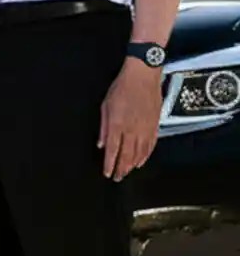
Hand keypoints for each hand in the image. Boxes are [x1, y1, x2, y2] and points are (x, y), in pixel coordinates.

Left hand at [98, 60, 162, 180]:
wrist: (143, 77)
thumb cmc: (122, 88)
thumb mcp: (105, 105)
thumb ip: (104, 127)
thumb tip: (101, 144)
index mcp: (118, 125)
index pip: (113, 151)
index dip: (110, 164)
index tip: (107, 173)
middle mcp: (132, 130)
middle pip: (127, 156)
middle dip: (121, 169)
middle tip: (118, 177)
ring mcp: (145, 130)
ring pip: (140, 154)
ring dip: (133, 165)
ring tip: (127, 172)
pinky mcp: (155, 127)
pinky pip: (150, 146)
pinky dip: (145, 156)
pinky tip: (141, 161)